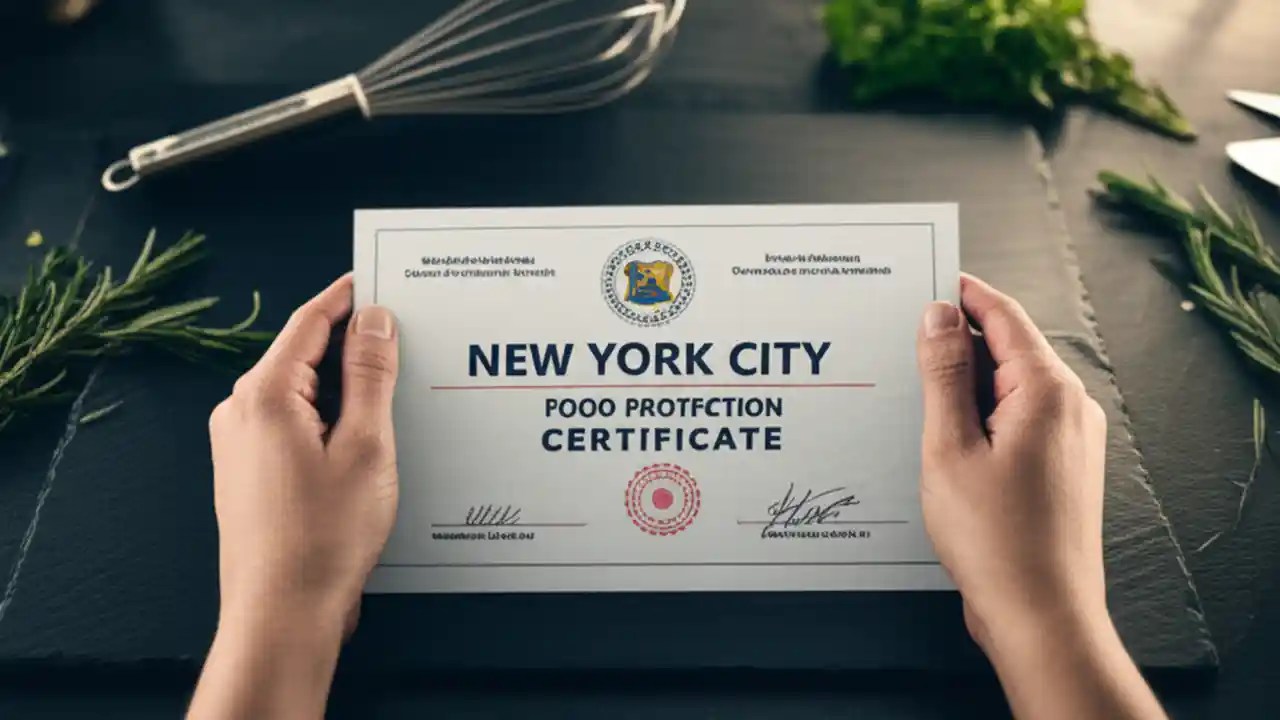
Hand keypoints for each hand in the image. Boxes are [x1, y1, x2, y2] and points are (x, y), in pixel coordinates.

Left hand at [191, 275, 399, 719]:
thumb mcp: (366, 447)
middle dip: (352, 342)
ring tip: (394, 387)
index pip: (310, 321)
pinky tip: (365, 435)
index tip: (380, 278)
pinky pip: (291, 424)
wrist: (281, 615)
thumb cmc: (324, 537)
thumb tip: (375, 318)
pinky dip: (329, 417)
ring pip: (299, 392)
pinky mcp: (247, 473)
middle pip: (302, 354)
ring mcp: (238, 445)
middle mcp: (240, 412)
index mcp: (265, 395)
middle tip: (404, 334)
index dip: (348, 296)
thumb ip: (371, 376)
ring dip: (343, 384)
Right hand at [916, 273, 1106, 643]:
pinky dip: (982, 416)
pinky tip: (946, 438)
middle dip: (957, 343)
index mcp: (1048, 391)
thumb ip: (943, 374)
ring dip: (966, 384)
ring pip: (1012, 387)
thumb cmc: (996, 540)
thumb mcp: (950, 446)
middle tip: (904, 341)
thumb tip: (938, 315)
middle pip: (1009, 349)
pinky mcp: (1062, 467)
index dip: (963, 294)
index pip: (1003, 317)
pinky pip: (1020, 420)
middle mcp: (1071, 408)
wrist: (1041, 615)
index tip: (928, 279)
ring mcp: (1072, 439)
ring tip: (916, 396)